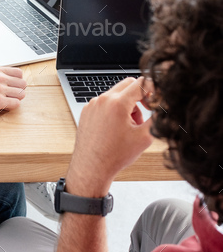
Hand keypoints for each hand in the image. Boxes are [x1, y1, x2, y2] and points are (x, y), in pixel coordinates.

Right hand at [0, 66, 24, 120]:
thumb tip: (6, 80)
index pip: (19, 73)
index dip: (17, 82)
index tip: (12, 87)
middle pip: (22, 83)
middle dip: (18, 91)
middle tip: (9, 97)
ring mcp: (0, 89)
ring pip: (21, 94)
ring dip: (15, 99)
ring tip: (5, 102)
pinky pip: (16, 104)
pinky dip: (11, 107)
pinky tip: (2, 108)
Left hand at [67, 76, 154, 196]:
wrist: (92, 168)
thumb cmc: (115, 156)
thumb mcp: (144, 137)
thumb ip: (157, 118)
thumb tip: (164, 107)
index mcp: (117, 103)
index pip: (140, 83)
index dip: (152, 89)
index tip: (155, 100)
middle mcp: (103, 100)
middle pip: (127, 84)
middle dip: (139, 96)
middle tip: (144, 113)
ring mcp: (92, 105)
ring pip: (116, 94)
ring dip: (126, 105)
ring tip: (129, 126)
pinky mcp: (87, 111)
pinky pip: (104, 103)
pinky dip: (113, 110)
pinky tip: (116, 128)